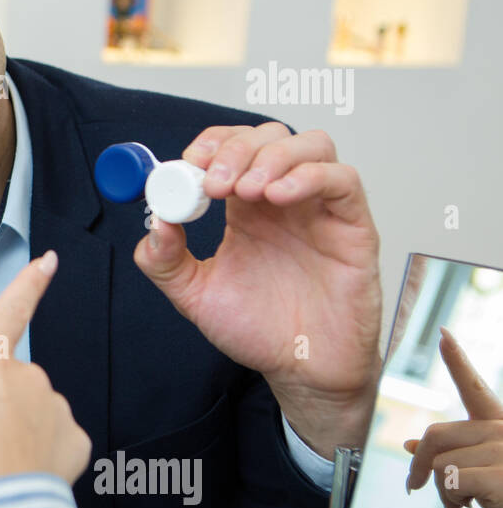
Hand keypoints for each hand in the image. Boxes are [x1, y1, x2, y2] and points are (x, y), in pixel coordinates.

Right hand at [0, 251, 91, 505]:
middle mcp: (27, 375)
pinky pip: (53, 436)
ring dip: (16, 427)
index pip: (10, 310)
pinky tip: (22, 472)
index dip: (29, 281)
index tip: (48, 258)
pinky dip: (39, 450)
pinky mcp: (76, 437)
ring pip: (32, 408)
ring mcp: (55, 405)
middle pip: (6, 380)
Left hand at [133, 122, 382, 458]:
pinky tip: (280, 197)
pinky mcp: (354, 227)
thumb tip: (153, 222)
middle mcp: (284, 201)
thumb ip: (165, 261)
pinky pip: (344, 181)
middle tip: (214, 185)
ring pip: (312, 145)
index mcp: (246, 208)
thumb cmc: (257, 330)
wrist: (300, 370)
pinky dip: (310, 176)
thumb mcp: (195, 295)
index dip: (212, 144)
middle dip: (237, 149)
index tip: (189, 164)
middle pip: (270, 137)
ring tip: (247, 190)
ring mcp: (321, 210)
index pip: (233, 147)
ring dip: (273, 156)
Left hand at [406, 328, 502, 507]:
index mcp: (500, 426)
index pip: (475, 388)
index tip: (444, 334)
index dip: (458, 361)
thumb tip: (412, 443)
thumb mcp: (476, 473)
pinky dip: (449, 500)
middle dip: (418, 466)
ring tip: (461, 505)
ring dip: (440, 491)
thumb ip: (450, 453)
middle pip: (436, 435)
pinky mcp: (502, 473)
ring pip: (438, 461)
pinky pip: (449, 479)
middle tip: (415, 487)